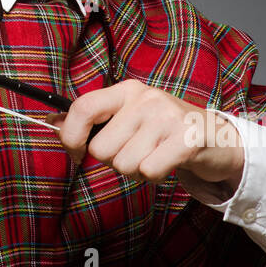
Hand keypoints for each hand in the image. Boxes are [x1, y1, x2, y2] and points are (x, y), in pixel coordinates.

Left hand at [57, 79, 244, 188]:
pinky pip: (149, 171)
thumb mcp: (127, 117)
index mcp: (126, 90)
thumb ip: (91, 120)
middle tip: (137, 151)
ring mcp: (168, 116)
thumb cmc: (163, 130)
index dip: (70, 136)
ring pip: (124, 165)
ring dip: (137, 170)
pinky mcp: (187, 139)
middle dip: (114, 161)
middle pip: (102, 149)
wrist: (217, 138)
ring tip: (155, 156)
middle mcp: (145, 98)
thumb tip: (48, 124)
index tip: (76, 152)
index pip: (82, 107)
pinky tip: (168, 163)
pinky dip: (155, 177)